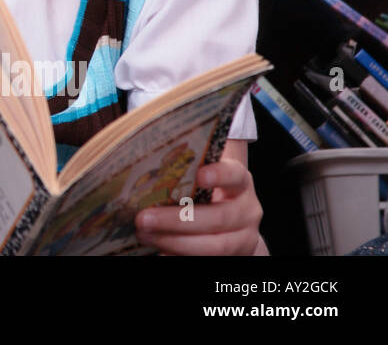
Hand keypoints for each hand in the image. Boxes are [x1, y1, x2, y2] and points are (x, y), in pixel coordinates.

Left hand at [134, 152, 263, 255]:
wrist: (236, 224)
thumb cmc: (211, 188)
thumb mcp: (207, 168)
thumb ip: (191, 155)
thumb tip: (148, 131)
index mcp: (239, 181)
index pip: (234, 175)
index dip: (220, 175)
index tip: (200, 174)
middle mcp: (247, 210)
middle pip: (218, 218)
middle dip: (178, 220)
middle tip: (143, 218)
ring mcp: (243, 236)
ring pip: (215, 245)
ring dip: (176, 242)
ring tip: (145, 235)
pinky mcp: (234, 256)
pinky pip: (208, 260)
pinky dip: (182, 257)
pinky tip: (160, 253)